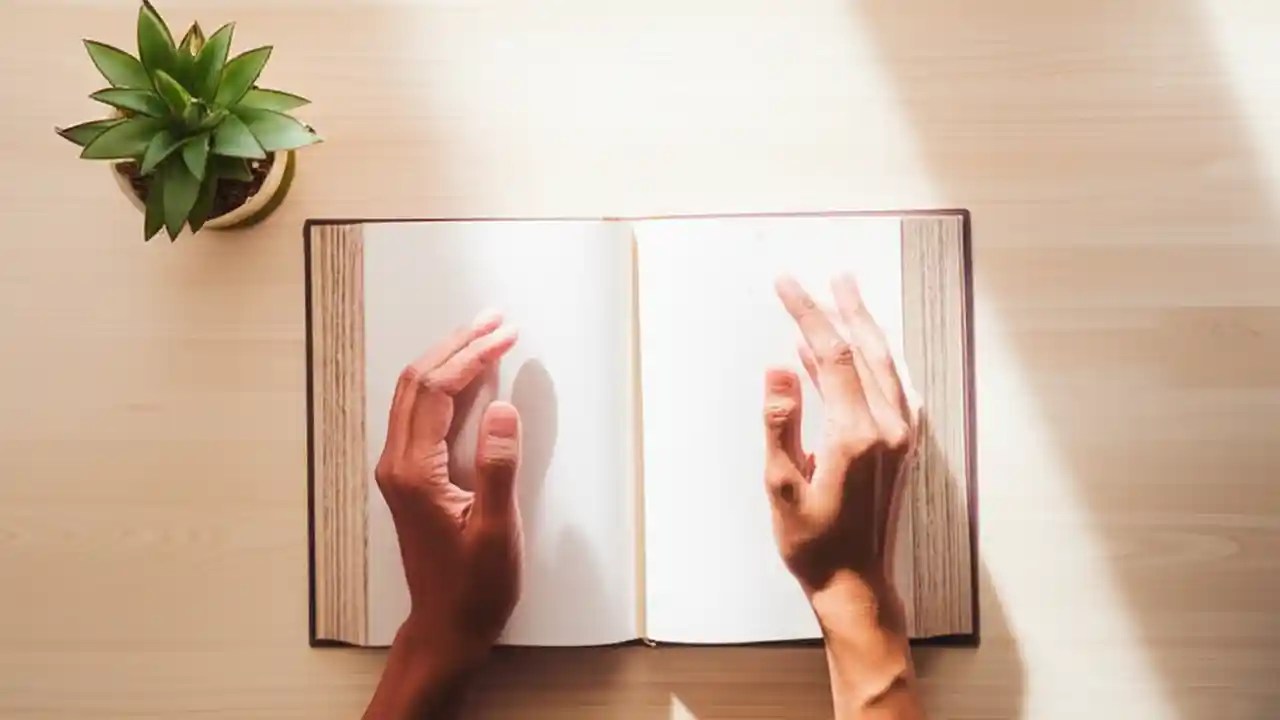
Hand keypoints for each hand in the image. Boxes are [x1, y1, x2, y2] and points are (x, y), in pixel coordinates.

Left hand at [364, 312, 521, 719]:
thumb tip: (501, 410)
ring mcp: (399, 471)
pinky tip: (470, 379)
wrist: (446, 627)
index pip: (436, 392)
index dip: (471, 357)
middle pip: (418, 383)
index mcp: (414, 473)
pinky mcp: (410, 478)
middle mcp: (397, 465)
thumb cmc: (473, 588)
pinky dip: (446, 386)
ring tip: (485, 336)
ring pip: (416, 396)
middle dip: (457, 345)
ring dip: (449, 361)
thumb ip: (498, 467)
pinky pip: (422, 415)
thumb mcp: (496, 530)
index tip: (505, 335)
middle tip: (495, 320)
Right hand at [765, 275, 923, 718]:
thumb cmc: (814, 543)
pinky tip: (866, 354)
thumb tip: (777, 371)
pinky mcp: (905, 447)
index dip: (808, 315)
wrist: (856, 583)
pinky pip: (896, 388)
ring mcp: (903, 437)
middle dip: (842, 310)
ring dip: (866, 328)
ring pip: (887, 365)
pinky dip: (878, 362)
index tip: (788, 285)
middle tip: (825, 277)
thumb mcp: (781, 485)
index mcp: (858, 434)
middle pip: (867, 350)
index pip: (831, 355)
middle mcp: (889, 429)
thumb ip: (780, 424)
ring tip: (847, 298)